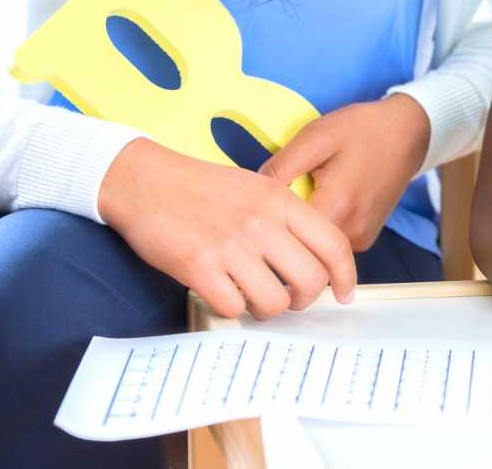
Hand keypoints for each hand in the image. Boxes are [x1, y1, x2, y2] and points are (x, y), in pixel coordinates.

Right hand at [99, 138, 356, 319]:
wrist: (145, 181)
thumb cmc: (200, 187)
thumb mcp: (256, 187)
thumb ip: (286, 218)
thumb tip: (314, 257)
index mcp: (280, 200)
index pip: (333, 244)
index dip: (346, 276)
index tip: (344, 294)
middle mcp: (262, 222)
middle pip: (311, 281)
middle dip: (304, 299)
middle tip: (288, 298)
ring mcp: (231, 245)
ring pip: (275, 301)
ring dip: (267, 309)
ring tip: (251, 297)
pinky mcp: (200, 266)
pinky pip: (234, 308)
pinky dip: (232, 308)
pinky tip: (222, 293)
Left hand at [258, 93, 429, 250]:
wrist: (408, 132)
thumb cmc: (363, 129)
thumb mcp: (316, 136)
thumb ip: (281, 167)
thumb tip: (249, 194)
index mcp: (337, 206)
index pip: (284, 237)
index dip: (263, 225)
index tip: (254, 209)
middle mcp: (351, 232)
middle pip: (299, 246)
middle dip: (280, 227)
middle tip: (275, 198)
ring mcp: (360, 239)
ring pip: (314, 247)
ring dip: (300, 227)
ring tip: (302, 192)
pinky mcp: (364, 239)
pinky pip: (329, 241)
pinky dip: (318, 225)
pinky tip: (320, 198)